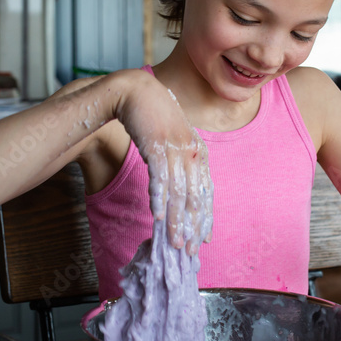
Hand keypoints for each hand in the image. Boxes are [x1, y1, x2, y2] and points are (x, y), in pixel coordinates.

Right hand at [115, 74, 213, 253]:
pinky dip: (159, 199)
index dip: (206, 217)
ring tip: (174, 242)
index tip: (205, 238)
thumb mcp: (173, 139)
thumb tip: (182, 187)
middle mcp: (192, 151)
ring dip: (176, 220)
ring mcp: (175, 149)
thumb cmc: (153, 115)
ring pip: (178, 193)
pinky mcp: (156, 146)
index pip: (206, 191)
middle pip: (195, 197)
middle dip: (193, 226)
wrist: (134, 90)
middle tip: (190, 250)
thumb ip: (181, 160)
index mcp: (199, 150)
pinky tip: (157, 217)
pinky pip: (159, 179)